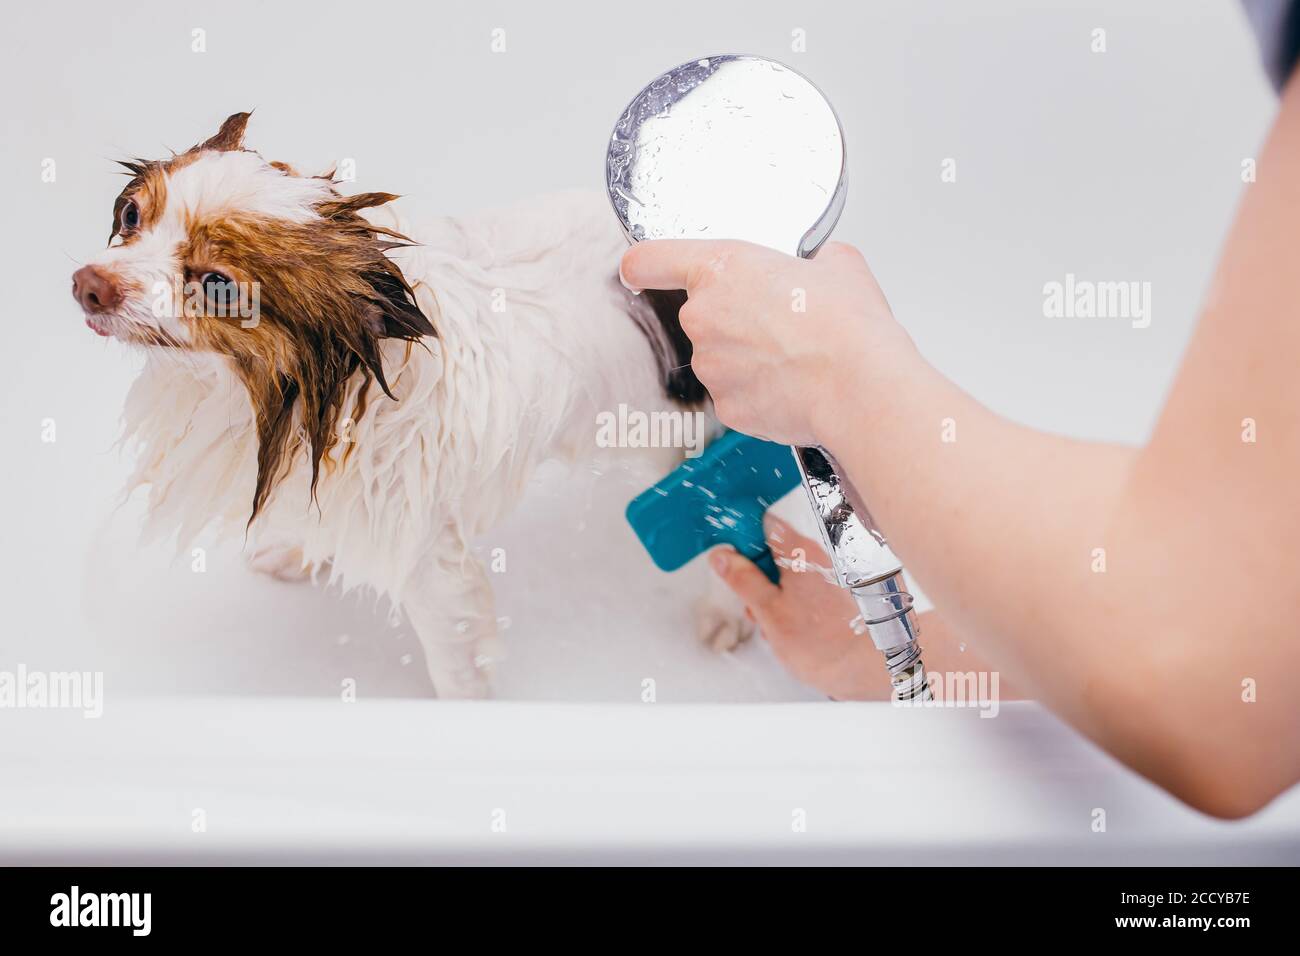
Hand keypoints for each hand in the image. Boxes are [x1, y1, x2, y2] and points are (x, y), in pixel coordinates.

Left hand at [619, 239, 914, 445]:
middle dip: (736, 320)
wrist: (860, 386)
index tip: (638, 272)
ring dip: (748, 358)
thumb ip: (809, 260)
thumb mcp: (838, 264)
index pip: (651, 259)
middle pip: (703, 316)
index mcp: (720, 269)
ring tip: (797, 358)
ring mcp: (710, 367)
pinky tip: (793, 387)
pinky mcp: (726, 407)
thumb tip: (817, 268)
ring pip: (721, 359)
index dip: (643, 265)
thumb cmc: (847, 325)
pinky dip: (760, 393)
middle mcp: (703, 318)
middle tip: (782, 323)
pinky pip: (736, 395)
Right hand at [708, 514, 895, 699]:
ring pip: (783, 573)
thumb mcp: (768, 610)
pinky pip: (798, 589)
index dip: (741, 535)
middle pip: (772, 549)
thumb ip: (743, 579)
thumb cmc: (820, 642)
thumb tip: (722, 557)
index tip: (726, 554)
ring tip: (767, 623)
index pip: (763, 524)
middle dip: (753, 573)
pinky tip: (783, 628)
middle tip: (747, 600)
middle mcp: (816, 557)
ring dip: (767, 594)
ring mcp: (824, 576)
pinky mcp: (829, 595)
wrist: (861, 669)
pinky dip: (784, 603)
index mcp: (800, 552)